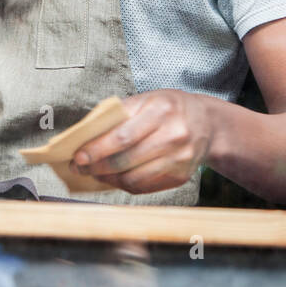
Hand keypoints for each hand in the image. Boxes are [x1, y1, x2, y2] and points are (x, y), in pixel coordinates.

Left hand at [69, 90, 218, 193]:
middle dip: (97, 166)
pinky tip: (113, 178)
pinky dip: (124, 184)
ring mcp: (180, 159)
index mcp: (162, 111)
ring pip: (134, 178)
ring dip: (108, 179)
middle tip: (79, 168)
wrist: (207, 123)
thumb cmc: (169, 108)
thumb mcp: (147, 99)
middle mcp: (174, 136)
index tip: (78, 156)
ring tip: (94, 173)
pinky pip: (145, 187)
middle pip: (126, 160)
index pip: (123, 136)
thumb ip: (119, 115)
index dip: (97, 149)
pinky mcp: (181, 177)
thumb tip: (86, 135)